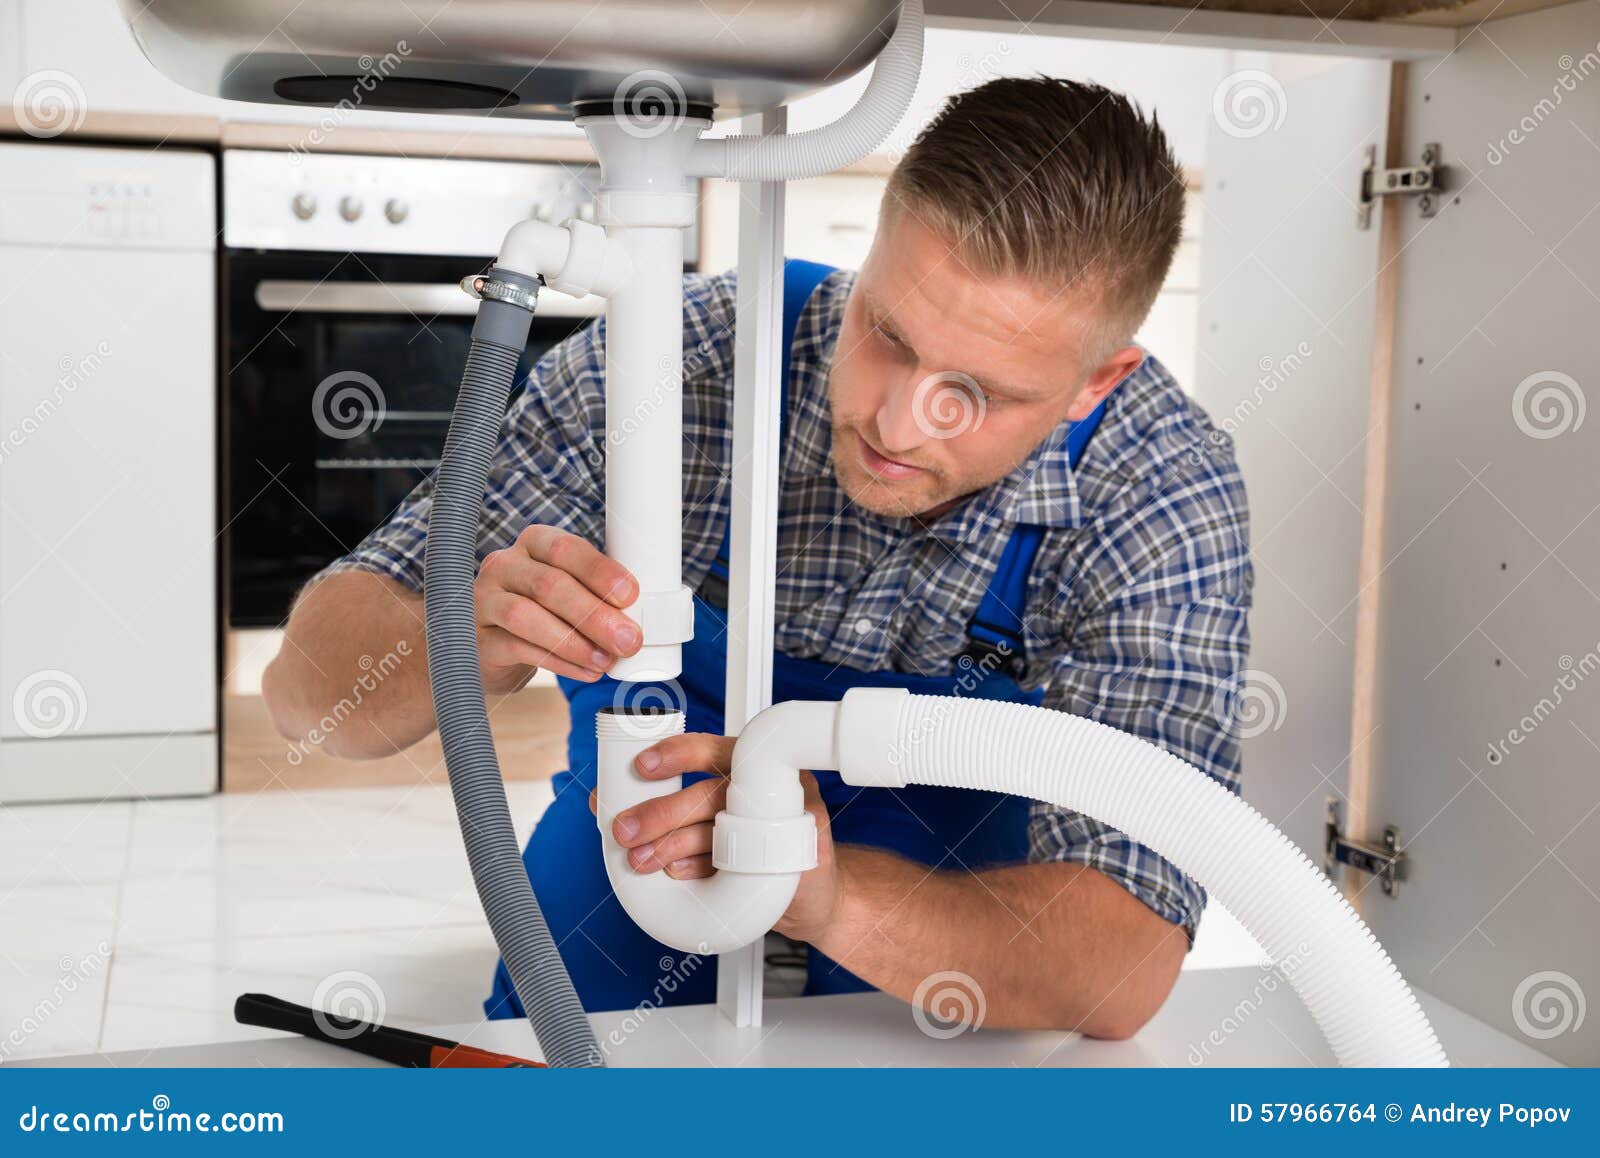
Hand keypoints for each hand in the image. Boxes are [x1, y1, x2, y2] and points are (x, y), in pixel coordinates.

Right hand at [473, 526, 641, 692]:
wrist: (493, 644)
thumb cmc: (542, 611)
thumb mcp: (567, 591)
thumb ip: (596, 594)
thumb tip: (636, 618)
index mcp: (533, 544)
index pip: (565, 548)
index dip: (599, 571)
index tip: (630, 595)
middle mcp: (504, 565)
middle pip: (549, 584)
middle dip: (594, 614)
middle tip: (628, 639)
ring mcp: (484, 600)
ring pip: (526, 616)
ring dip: (574, 641)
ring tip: (606, 660)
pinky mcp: (478, 638)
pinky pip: (516, 648)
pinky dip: (557, 662)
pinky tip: (585, 671)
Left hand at [586, 732, 843, 944]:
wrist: (814, 895)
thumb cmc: (755, 849)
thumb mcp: (712, 819)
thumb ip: (668, 805)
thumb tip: (604, 800)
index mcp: (748, 763)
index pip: (712, 747)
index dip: (677, 753)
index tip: (642, 766)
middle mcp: (771, 782)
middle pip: (711, 791)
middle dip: (660, 812)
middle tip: (624, 831)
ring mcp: (789, 815)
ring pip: (722, 825)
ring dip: (675, 844)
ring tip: (644, 859)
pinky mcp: (798, 852)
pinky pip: (745, 858)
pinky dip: (703, 868)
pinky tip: (679, 872)